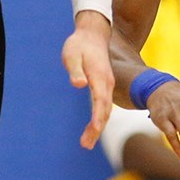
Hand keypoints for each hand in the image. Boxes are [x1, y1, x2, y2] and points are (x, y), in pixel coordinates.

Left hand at [66, 12, 113, 147]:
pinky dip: (99, 119)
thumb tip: (80, 85)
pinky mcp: (104, 87)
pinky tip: (92, 128)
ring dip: (97, 127)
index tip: (94, 130)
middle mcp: (107, 84)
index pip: (100, 101)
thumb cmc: (79, 45)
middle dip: (96, 129)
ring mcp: (107, 85)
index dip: (97, 117)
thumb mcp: (72, 55)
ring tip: (87, 143)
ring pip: (105, 110)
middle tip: (86, 145)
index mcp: (99, 77)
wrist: (92, 34)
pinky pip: (104, 106)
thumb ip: (75, 70)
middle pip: (104, 111)